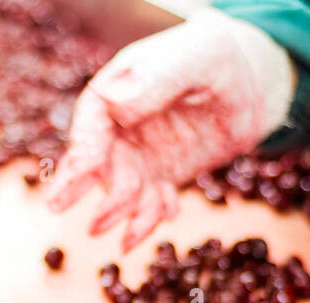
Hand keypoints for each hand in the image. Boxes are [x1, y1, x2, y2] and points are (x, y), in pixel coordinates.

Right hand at [47, 9, 294, 250]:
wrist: (251, 87)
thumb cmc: (220, 61)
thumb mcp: (197, 59)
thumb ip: (159, 78)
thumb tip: (118, 104)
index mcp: (118, 89)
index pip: (92, 120)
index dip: (84, 146)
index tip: (81, 170)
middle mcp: (119, 126)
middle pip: (95, 160)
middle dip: (78, 185)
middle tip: (58, 207)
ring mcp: (137, 155)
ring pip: (120, 189)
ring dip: (122, 211)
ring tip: (127, 237)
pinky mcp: (156, 176)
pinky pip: (147, 203)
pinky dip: (152, 217)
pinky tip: (168, 216)